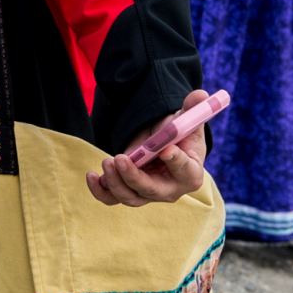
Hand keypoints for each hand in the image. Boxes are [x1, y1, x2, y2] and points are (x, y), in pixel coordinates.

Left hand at [86, 89, 210, 206]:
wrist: (161, 146)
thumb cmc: (177, 136)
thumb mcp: (186, 120)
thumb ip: (193, 108)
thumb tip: (200, 95)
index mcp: (190, 172)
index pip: (185, 171)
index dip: (177, 161)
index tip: (166, 150)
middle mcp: (168, 189)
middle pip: (151, 190)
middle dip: (134, 177)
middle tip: (120, 158)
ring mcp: (146, 192)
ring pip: (130, 196)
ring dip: (115, 182)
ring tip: (106, 161)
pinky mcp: (128, 191)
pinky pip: (112, 198)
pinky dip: (100, 190)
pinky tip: (91, 176)